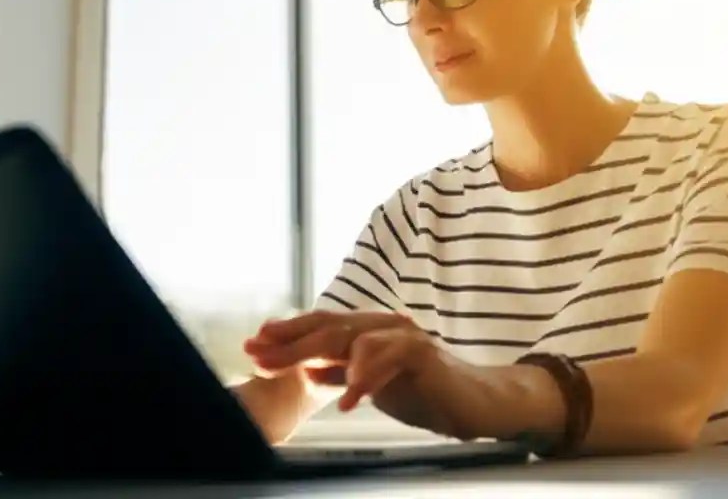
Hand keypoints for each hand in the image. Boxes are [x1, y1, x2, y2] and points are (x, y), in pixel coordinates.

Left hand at [243, 311, 489, 437]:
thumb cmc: (424, 392)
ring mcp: (404, 335)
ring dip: (319, 354)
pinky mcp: (423, 352)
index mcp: (370, 331)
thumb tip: (308, 371)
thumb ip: (344, 375)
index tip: (254, 343)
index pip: (323, 326)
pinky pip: (388, 358)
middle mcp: (384, 325)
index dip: (288, 333)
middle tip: (257, 352)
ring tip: (293, 373)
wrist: (473, 403)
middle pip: (329, 328)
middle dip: (289, 342)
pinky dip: (366, 376)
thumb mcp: (374, 385)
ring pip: (353, 338)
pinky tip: (349, 398)